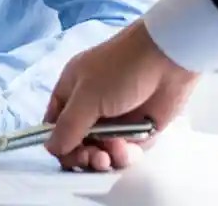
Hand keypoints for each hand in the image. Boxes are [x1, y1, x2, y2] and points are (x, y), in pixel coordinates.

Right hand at [44, 19, 198, 171]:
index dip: (58, 143)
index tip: (68, 154)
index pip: (55, 125)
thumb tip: (51, 149)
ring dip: (102, 159)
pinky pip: (124, 153)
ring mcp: (114, 120)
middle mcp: (90, 107)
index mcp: (71, 92)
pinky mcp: (137, 130)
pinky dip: (123, 156)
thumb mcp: (86, 96)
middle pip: (76, 143)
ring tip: (109, 157)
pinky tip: (126, 150)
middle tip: (92, 158)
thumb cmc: (120, 70)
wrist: (167, 59)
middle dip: (81, 155)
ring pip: (100, 152)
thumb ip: (67, 127)